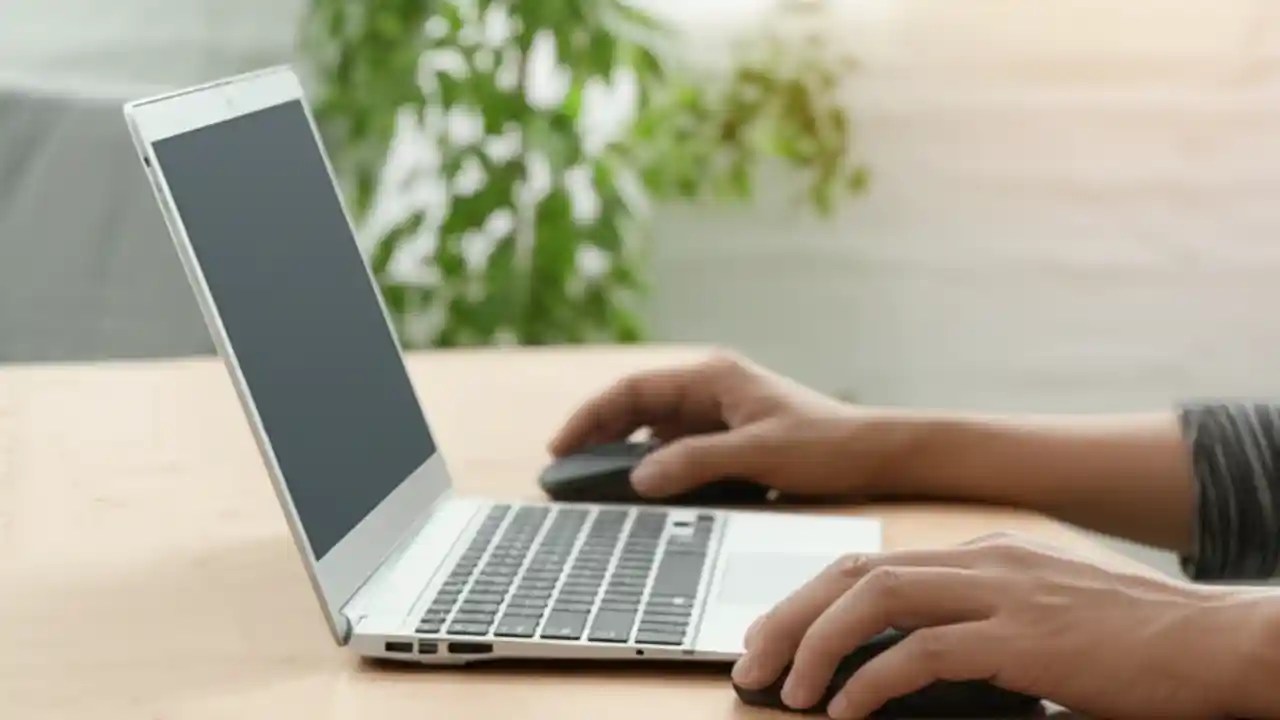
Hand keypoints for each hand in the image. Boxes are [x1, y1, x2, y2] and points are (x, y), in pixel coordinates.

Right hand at [549, 353, 904, 498]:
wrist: (877, 453)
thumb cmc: (825, 444)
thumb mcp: (756, 454)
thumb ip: (694, 462)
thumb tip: (638, 478)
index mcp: (713, 377)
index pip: (634, 390)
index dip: (592, 417)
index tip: (561, 447)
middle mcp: (711, 388)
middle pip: (637, 406)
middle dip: (599, 434)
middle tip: (564, 470)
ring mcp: (720, 412)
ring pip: (655, 429)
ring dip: (624, 451)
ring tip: (592, 481)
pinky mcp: (731, 437)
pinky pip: (678, 447)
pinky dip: (654, 464)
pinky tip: (640, 489)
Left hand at [733, 532, 1272, 718]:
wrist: (1215, 642)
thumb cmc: (1133, 640)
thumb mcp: (1041, 615)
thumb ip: (978, 621)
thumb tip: (906, 656)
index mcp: (983, 554)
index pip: (871, 564)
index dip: (811, 599)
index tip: (774, 638)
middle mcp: (982, 561)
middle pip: (854, 572)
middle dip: (791, 616)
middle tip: (752, 663)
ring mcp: (1002, 594)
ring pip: (875, 599)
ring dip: (818, 644)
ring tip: (789, 690)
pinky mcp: (1023, 639)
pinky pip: (922, 652)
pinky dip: (872, 680)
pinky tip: (847, 709)